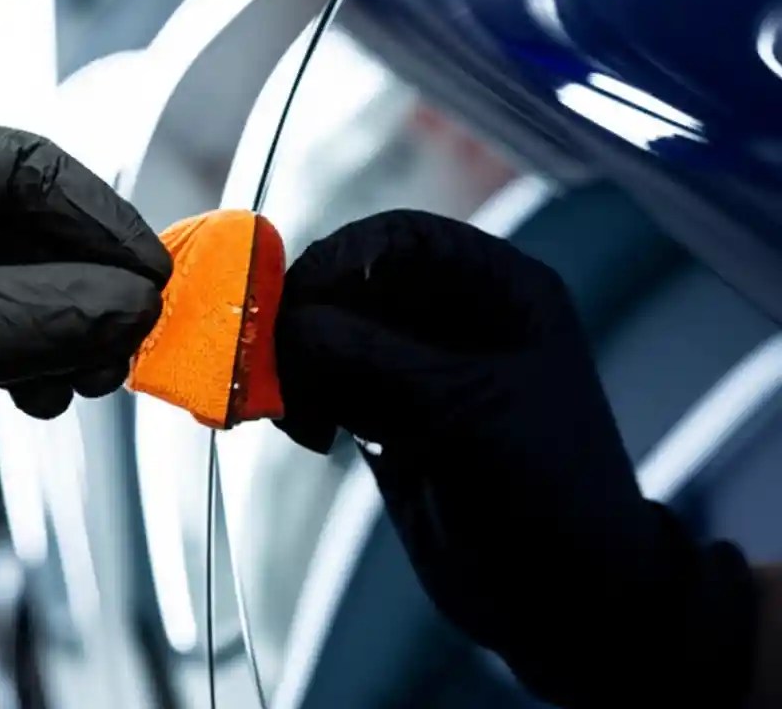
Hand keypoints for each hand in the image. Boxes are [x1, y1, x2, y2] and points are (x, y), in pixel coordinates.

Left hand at [0, 122, 167, 583]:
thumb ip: (21, 316)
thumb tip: (128, 303)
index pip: (18, 168)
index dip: (96, 218)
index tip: (151, 274)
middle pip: (25, 230)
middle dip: (85, 285)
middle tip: (127, 340)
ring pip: (14, 288)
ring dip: (64, 330)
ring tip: (88, 379)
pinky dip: (27, 362)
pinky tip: (43, 395)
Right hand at [274, 210, 756, 706]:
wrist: (562, 597)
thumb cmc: (545, 489)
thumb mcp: (462, 411)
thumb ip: (374, 358)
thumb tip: (287, 323)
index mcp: (498, 292)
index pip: (403, 239)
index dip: (344, 257)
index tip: (297, 297)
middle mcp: (453, 322)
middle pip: (352, 286)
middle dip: (306, 318)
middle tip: (273, 362)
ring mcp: (416, 373)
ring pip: (329, 339)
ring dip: (296, 366)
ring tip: (293, 413)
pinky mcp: (387, 422)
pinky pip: (325, 389)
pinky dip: (301, 401)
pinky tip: (305, 434)